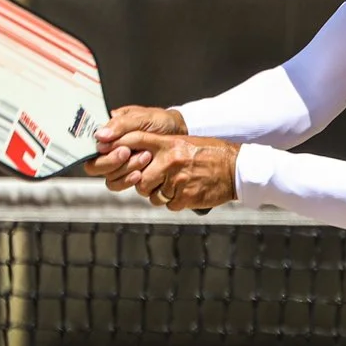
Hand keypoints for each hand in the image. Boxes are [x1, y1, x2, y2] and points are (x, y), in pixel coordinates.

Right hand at [91, 105, 184, 192]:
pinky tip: (139, 174)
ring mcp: (117, 163)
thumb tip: (99, 136)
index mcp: (106, 131)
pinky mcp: (127, 174)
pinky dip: (127, 181)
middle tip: (127, 152)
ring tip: (144, 157)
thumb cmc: (159, 121)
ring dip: (124, 169)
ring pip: (107, 176)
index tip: (116, 146)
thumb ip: (120, 125)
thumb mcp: (141, 117)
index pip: (88, 145)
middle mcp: (108, 148)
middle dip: (111, 161)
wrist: (178, 133)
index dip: (96, 151)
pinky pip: (117, 184)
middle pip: (94, 164)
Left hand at [114, 131, 238, 212]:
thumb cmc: (210, 155)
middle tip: (155, 181)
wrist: (236, 169)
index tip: (109, 149)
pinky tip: (185, 192)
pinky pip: (168, 205)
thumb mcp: (185, 142)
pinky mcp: (185, 197)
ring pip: (152, 195)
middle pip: (139, 178)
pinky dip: (174, 202)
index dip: (119, 145)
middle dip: (143, 183)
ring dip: (159, 194)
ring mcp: (178, 180)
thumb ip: (161, 147)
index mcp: (170, 143)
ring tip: (175, 186)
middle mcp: (171, 160)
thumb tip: (133, 152)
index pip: (136, 140)